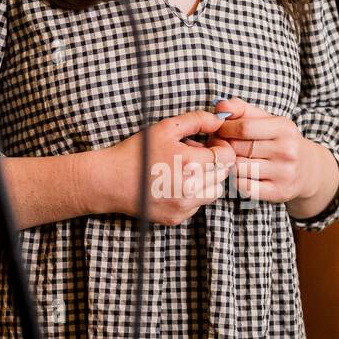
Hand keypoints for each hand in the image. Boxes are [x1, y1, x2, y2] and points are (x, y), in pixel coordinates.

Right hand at [88, 110, 234, 224]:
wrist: (111, 180)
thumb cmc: (137, 152)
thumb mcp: (165, 128)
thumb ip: (196, 121)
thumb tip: (219, 121)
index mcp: (191, 163)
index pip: (227, 157)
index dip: (220, 147)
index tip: (209, 144)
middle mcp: (192, 188)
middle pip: (222, 175)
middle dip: (213, 163)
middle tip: (192, 155)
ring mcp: (185, 207)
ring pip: (213, 192)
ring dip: (206, 181)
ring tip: (184, 171)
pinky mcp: (177, 218)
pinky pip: (197, 206)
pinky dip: (191, 195)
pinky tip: (172, 185)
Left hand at [212, 98, 331, 208]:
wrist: (309, 169)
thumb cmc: (278, 140)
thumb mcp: (266, 119)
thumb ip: (241, 109)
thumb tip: (220, 106)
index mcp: (284, 128)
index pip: (243, 127)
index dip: (224, 128)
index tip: (218, 130)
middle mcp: (287, 151)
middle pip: (238, 148)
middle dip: (221, 145)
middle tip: (217, 145)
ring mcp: (284, 173)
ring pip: (239, 168)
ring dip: (227, 163)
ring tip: (226, 158)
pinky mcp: (279, 192)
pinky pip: (245, 187)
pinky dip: (236, 180)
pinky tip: (238, 174)